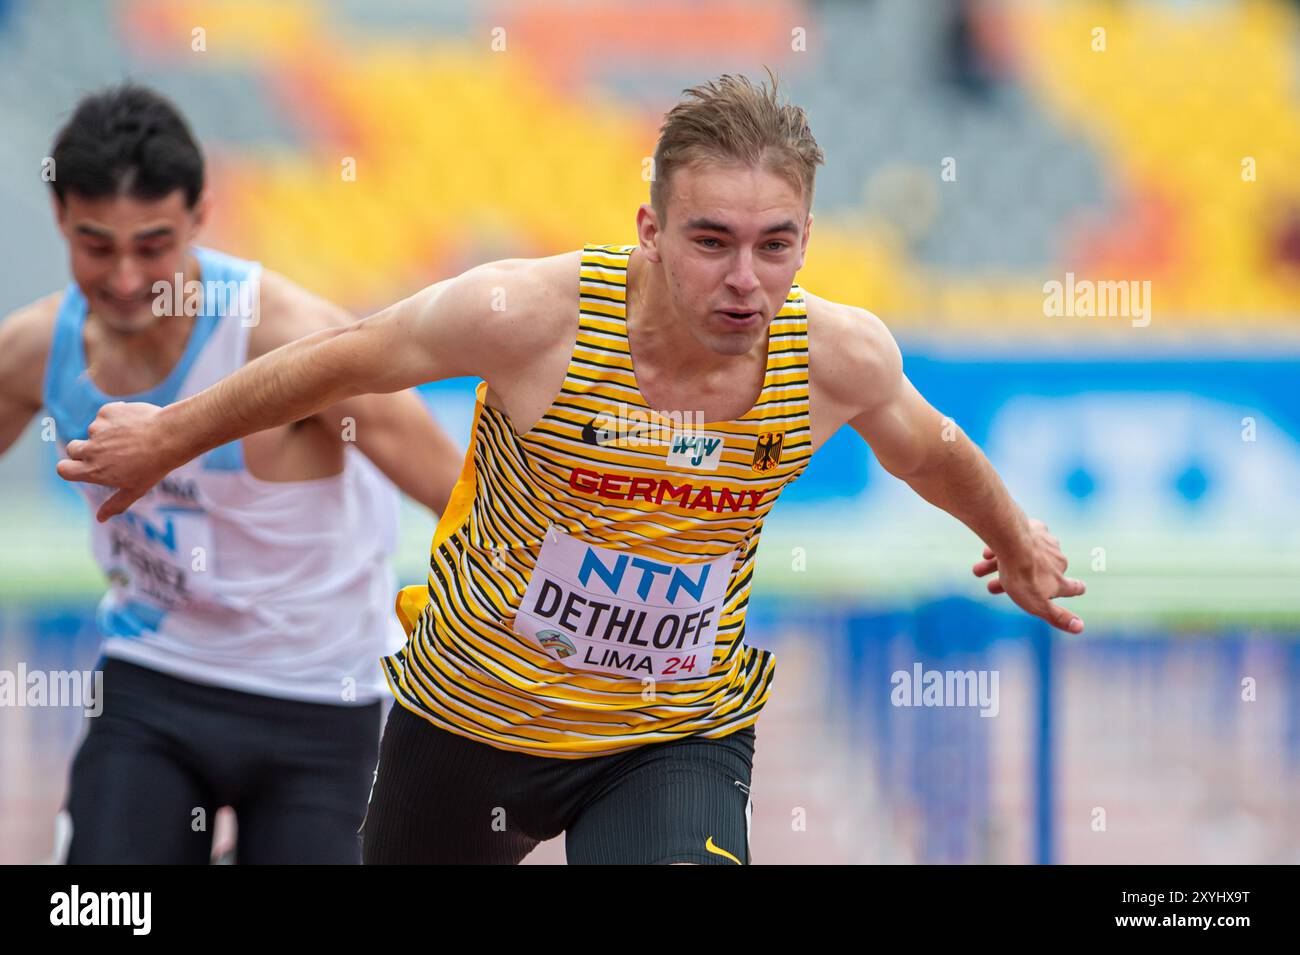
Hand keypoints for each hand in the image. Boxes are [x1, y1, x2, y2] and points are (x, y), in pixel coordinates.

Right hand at [55, 401, 173, 521]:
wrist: (170, 437)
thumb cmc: (154, 466)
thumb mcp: (135, 490)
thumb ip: (115, 504)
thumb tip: (100, 519)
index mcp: (94, 470)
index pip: (62, 470)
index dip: (70, 468)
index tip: (82, 466)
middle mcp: (91, 450)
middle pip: (73, 449)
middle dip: (86, 450)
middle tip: (113, 452)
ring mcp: (97, 429)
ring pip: (95, 431)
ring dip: (109, 433)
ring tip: (134, 438)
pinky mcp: (107, 412)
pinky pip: (107, 415)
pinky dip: (118, 418)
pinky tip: (136, 424)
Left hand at [972, 518, 1085, 632]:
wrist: (1012, 542)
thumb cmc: (1023, 577)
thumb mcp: (1038, 604)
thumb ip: (1058, 617)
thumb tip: (1080, 628)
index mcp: (1059, 580)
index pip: (1075, 587)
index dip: (1076, 589)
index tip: (1077, 588)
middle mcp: (1058, 560)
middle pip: (1040, 573)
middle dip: (1018, 581)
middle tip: (991, 587)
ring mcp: (1047, 542)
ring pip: (1026, 556)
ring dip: (1000, 565)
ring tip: (978, 570)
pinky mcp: (1034, 527)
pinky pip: (1020, 538)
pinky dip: (1006, 545)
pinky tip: (989, 551)